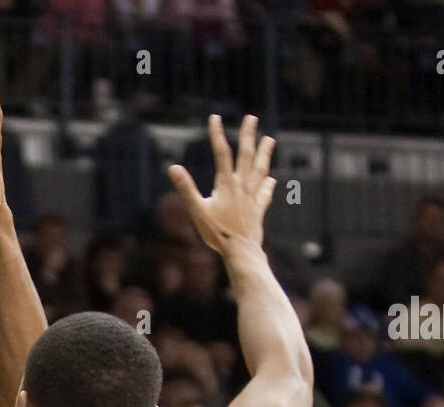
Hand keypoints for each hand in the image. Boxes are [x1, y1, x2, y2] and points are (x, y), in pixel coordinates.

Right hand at [168, 114, 275, 255]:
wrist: (241, 252)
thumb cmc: (217, 233)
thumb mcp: (196, 210)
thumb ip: (186, 188)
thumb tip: (173, 167)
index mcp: (226, 185)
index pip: (221, 153)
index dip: (217, 134)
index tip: (215, 118)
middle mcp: (242, 187)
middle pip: (246, 156)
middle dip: (248, 135)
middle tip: (251, 118)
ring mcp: (252, 198)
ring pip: (260, 170)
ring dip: (264, 153)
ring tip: (270, 139)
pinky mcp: (258, 211)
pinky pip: (264, 194)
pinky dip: (268, 185)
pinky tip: (271, 179)